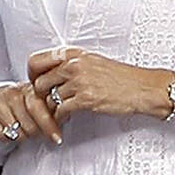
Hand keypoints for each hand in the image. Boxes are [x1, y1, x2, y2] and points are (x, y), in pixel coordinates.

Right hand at [0, 82, 62, 146]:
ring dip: (22, 137)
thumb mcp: (40, 104)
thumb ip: (53, 110)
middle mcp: (13, 93)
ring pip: (15, 131)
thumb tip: (67, 118)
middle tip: (36, 133)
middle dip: (35, 133)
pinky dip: (7, 138)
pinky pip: (0, 134)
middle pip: (28, 124)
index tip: (57, 139)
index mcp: (30, 89)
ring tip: (23, 131)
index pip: (38, 107)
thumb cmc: (26, 106)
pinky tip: (10, 133)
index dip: (49, 125)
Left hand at [28, 47, 174, 120]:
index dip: (31, 76)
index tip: (36, 84)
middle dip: (40, 97)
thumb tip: (52, 73)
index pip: (35, 61)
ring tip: (57, 115)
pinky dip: (60, 119)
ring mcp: (79, 82)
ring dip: (51, 110)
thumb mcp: (93, 61)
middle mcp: (73, 65)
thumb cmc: (121, 77)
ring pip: (48, 99)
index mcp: (73, 54)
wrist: (143, 88)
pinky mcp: (86, 99)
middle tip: (47, 105)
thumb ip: (71, 65)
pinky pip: (61, 111)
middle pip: (38, 83)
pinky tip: (66, 120)